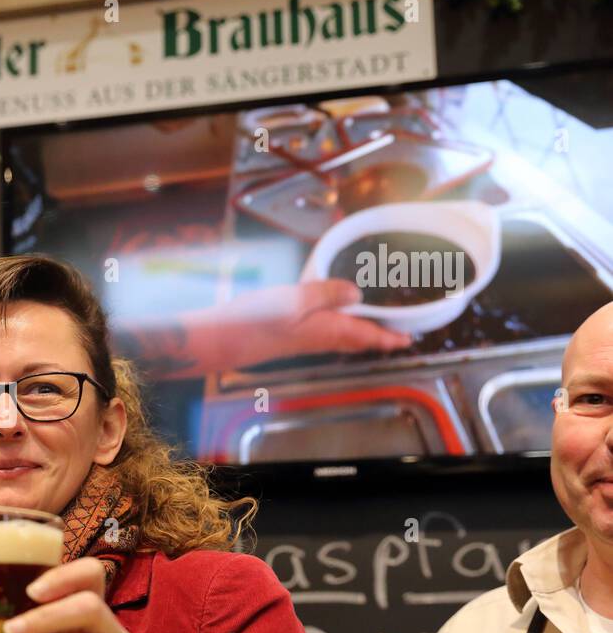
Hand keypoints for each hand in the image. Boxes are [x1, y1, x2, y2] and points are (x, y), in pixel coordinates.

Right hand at [214, 278, 411, 364]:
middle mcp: (320, 337)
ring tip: (373, 321)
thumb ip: (326, 293)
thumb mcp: (293, 299)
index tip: (409, 340)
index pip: (368, 336)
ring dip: (360, 332)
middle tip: (397, 330)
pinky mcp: (290, 334)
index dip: (389, 338)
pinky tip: (333, 313)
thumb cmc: (255, 320)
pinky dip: (339, 324)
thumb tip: (357, 292)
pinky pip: (325, 330)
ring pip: (342, 336)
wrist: (223, 338)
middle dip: (378, 337)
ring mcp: (304, 338)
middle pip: (357, 339)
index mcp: (328, 329)